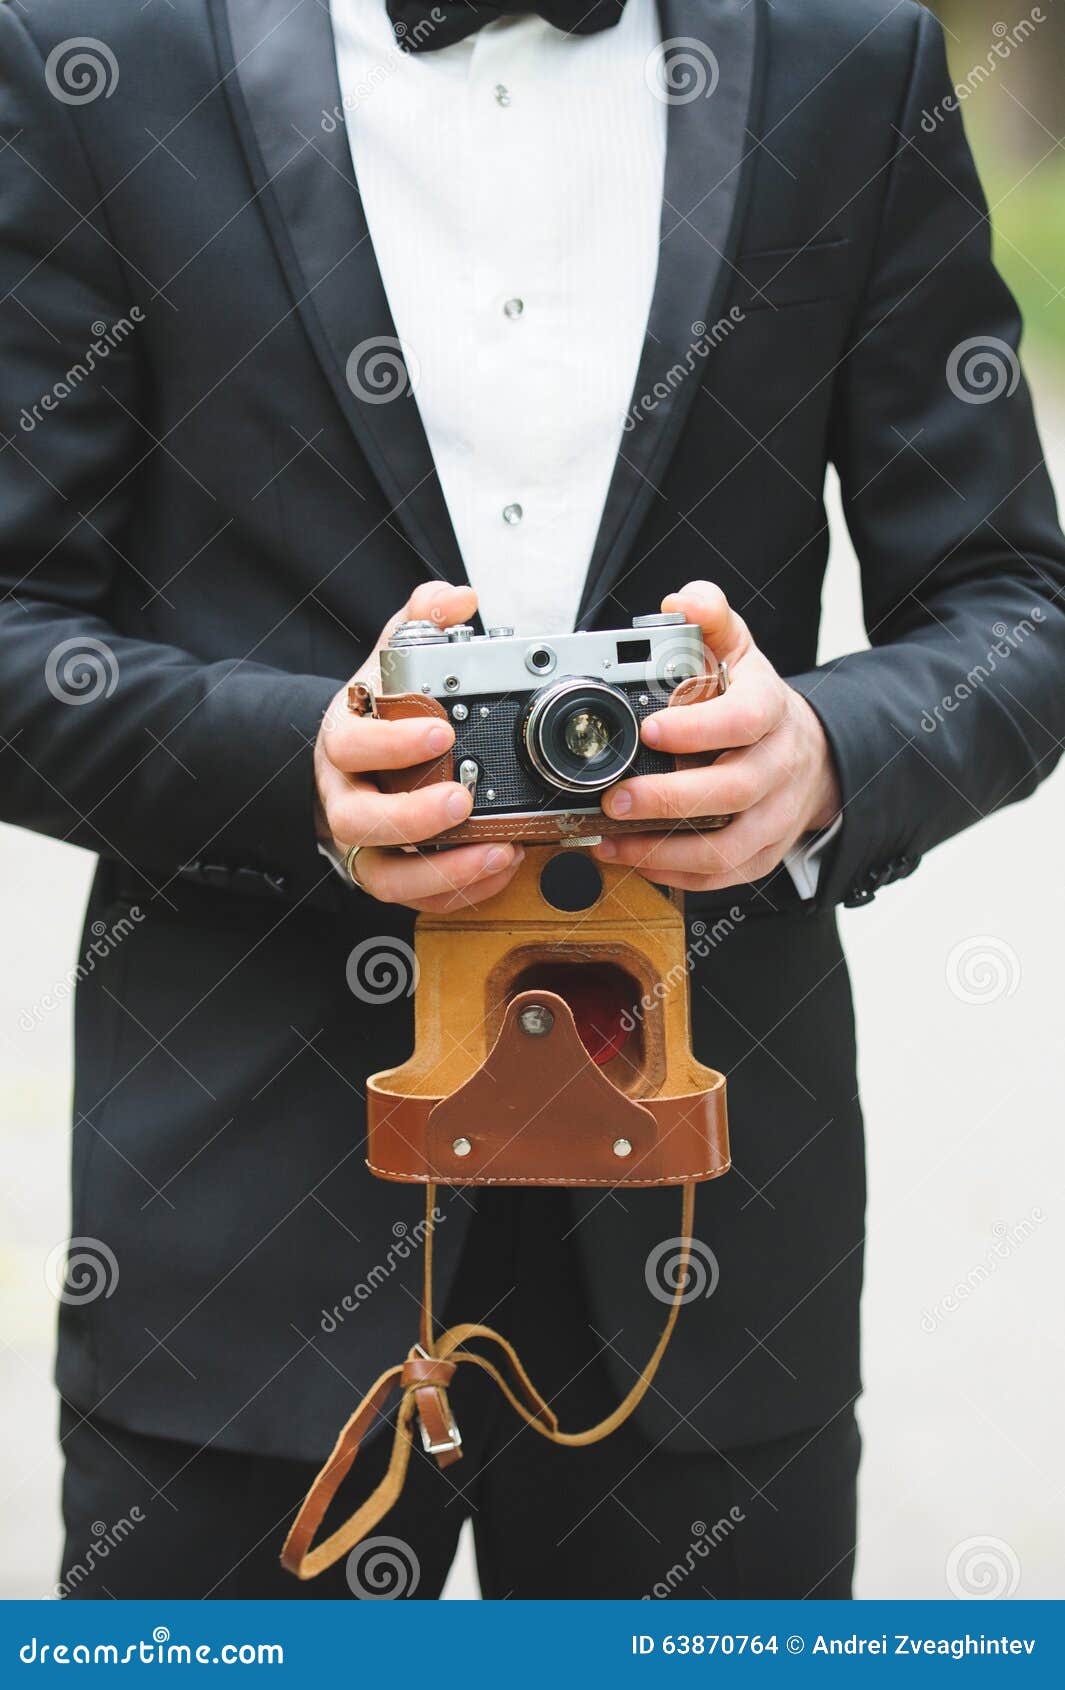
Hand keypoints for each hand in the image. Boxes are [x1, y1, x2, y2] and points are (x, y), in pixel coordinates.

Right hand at [315, 582, 523, 911]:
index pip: (352, 745)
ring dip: (443, 871)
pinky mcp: (390, 872)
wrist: (354, 759)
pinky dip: (458, 891)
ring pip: (384, 875)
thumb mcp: (392, 657)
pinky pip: (416, 897)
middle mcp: (346, 796)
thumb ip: (422, 619)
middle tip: (462, 802)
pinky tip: (499, 869)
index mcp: (344, 740)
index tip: (441, 733)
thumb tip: (457, 598)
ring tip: (499, 854)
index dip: (392, 744)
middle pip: (359, 822)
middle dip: (413, 818)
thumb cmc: (378, 714)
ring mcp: (365, 842)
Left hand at [592, 582, 840, 891]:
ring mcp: (774, 815)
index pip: (742, 721)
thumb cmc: (758, 704)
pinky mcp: (763, 852)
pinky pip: (722, 876)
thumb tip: (684, 600)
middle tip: (614, 797)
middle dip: (668, 800)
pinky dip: (675, 875)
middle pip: (732, 792)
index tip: (649, 729)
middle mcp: (777, 767)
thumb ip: (712, 620)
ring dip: (663, 850)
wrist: (810, 757)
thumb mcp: (740, 651)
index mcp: (769, 712)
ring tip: (610, 839)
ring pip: (727, 847)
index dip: (697, 728)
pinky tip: (633, 859)